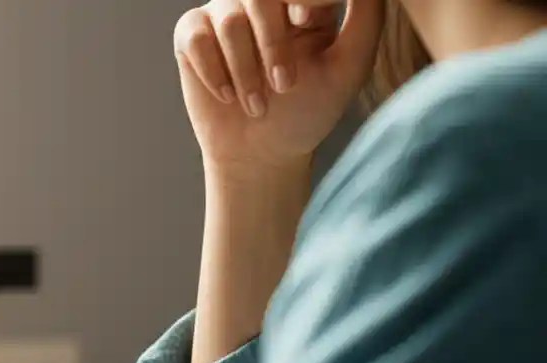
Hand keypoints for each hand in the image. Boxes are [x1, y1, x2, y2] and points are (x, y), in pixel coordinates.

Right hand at [174, 0, 383, 171]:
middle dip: (272, 41)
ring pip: (230, 19)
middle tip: (284, 85)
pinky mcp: (191, 36)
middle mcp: (262, 0)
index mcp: (302, 0)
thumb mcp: (349, 66)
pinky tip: (226, 96)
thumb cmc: (307, 111)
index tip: (303, 22)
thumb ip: (367, 17)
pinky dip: (213, 70)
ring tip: (256, 106)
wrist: (261, 152)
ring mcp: (224, 14)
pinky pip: (195, 36)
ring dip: (244, 69)